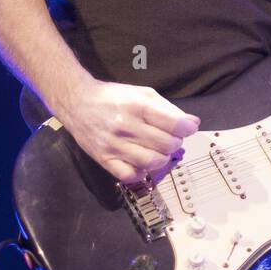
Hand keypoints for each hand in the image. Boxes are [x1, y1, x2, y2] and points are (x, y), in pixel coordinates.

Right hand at [57, 79, 199, 183]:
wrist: (77, 102)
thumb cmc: (112, 97)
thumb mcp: (142, 94)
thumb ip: (168, 109)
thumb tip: (193, 123)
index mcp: (137, 106)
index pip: (173, 124)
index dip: (187, 128)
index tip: (188, 128)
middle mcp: (125, 126)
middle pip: (165, 145)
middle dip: (176, 143)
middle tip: (172, 139)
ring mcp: (114, 145)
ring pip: (151, 162)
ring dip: (162, 158)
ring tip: (159, 151)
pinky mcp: (104, 159)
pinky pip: (130, 175)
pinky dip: (142, 173)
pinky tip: (142, 163)